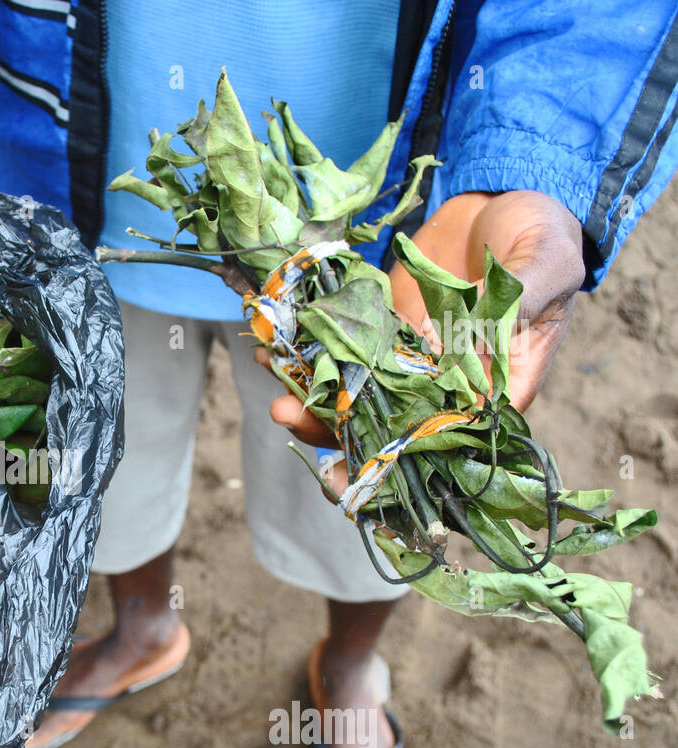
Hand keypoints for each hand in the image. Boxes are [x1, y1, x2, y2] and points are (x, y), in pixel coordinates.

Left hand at [264, 190, 585, 489]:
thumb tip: (490, 330)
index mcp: (494, 385)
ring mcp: (408, 356)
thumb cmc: (544, 237)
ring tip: (277, 392)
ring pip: (358, 392)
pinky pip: (343, 349)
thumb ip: (522, 299)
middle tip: (292, 419)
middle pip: (389, 426)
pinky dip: (309, 353)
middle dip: (339, 431)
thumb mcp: (546, 265)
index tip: (364, 475)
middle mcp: (445, 382)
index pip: (451, 440)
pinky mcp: (382, 326)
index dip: (408, 464)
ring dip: (314, 397)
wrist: (507, 200)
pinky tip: (273, 351)